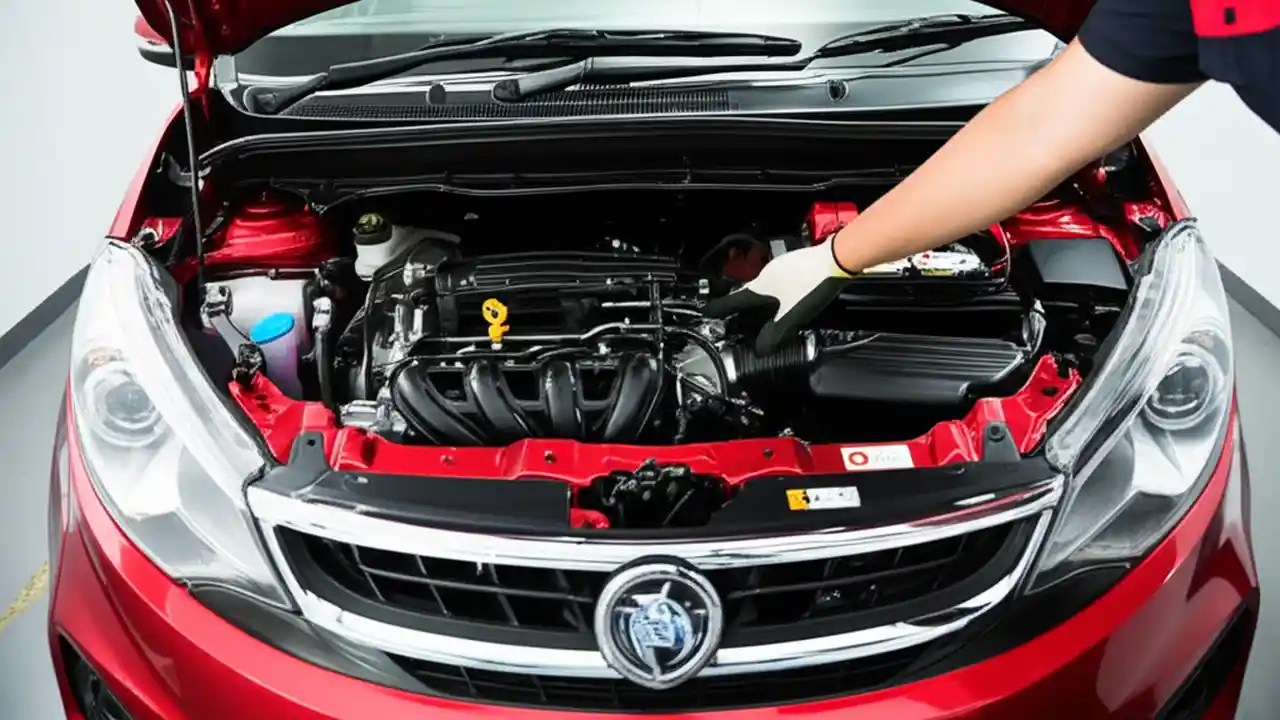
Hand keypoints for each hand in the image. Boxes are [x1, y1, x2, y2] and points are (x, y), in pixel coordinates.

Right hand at [703, 240, 850, 354]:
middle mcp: (767, 273)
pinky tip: (785, 298)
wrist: (838, 257)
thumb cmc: (813, 284)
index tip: (708, 312)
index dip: (721, 309)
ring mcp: (782, 266)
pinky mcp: (796, 264)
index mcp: (761, 285)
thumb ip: (776, 333)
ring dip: (760, 299)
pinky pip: (777, 281)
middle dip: (742, 306)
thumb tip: (760, 350)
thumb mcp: (794, 314)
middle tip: (736, 317)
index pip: (735, 300)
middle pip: (749, 292)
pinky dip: (775, 293)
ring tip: (761, 312)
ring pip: (764, 286)